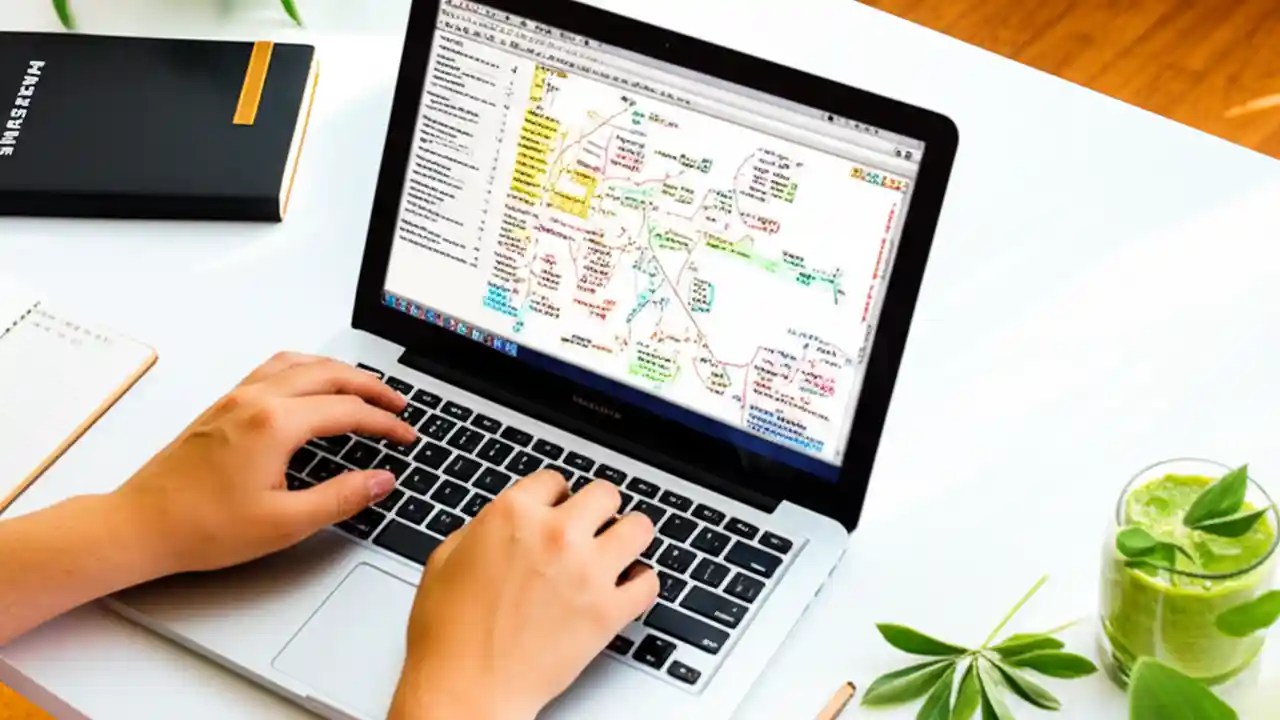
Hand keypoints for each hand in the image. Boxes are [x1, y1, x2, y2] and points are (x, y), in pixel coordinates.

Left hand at [111, 352, 416, 575]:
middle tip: (398, 406)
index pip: (349, 411)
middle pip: (330, 374)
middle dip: (371, 387)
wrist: (141, 525)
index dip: (386, 424)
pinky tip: (312, 385)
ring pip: (301, 363)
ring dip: (339, 371)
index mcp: (275, 424)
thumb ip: (341, 498)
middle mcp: (256, 400)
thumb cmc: (201, 526)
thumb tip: (380, 481)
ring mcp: (236, 398)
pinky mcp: (223, 406)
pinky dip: (306, 369)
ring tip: (364, 388)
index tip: (405, 437)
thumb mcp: (285, 523)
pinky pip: (274, 368)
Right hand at [389, 470, 659, 719]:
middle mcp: (555, 535)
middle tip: (593, 527)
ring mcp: (586, 572)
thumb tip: (499, 524)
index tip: (559, 509)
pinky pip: (649, 582)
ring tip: (620, 550)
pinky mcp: (607, 612)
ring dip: (629, 537)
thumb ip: (479, 531)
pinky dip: (641, 584)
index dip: (555, 496)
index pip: (555, 480)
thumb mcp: (443, 562)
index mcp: (512, 516)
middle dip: (598, 510)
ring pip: (639, 528)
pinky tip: (627, 588)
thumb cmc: (447, 636)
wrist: (466, 690)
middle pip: (605, 494)